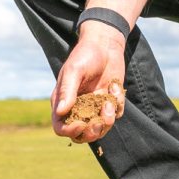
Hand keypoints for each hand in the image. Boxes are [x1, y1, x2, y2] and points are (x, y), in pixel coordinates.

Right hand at [51, 22, 127, 144]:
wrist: (106, 44)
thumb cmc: (85, 54)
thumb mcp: (74, 70)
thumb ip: (67, 91)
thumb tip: (60, 112)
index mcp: (63, 102)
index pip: (61, 127)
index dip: (70, 131)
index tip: (81, 125)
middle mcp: (78, 108)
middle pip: (82, 135)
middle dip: (92, 133)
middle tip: (100, 122)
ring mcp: (95, 107)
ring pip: (101, 128)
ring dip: (107, 119)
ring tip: (110, 100)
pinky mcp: (110, 102)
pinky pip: (116, 114)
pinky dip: (117, 103)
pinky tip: (114, 85)